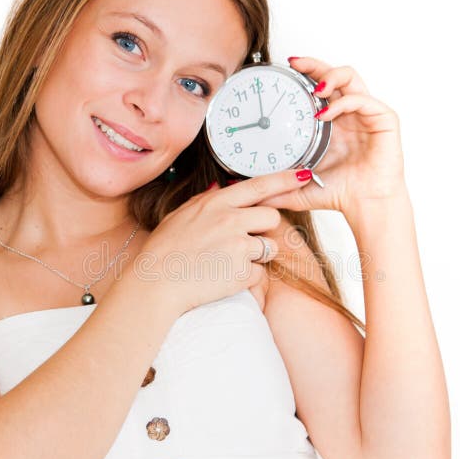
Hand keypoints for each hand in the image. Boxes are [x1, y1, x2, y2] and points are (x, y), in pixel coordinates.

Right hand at [138, 168, 313, 314]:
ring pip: (270, 248)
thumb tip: (216, 187)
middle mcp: (230, 220)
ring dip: (257, 257)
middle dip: (265, 231)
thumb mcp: (180, 215)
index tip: (304, 175)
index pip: (259, 186)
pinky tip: (224, 278)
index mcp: (216, 203)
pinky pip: (259, 274)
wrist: (155, 282)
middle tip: (244, 242)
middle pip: (272, 218)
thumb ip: (204, 200)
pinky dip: (247, 279)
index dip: (285, 180)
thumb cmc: (164, 250)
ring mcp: (237, 246)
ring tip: (228, 262)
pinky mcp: (241, 272)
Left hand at [258, 56, 406, 216]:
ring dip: (331, 76)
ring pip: (351, 77)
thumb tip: (244, 188)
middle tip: (295, 64)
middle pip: (334, 73)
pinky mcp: (384, 119)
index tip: (285, 68)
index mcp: (333, 121)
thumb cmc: (340, 193)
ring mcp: (367, 114)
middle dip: (314, 65)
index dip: (305, 72)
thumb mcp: (299, 186)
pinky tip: (325, 115)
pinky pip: (363, 100)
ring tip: (314, 89)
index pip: (319, 85)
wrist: (366, 206)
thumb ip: (275, 184)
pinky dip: (343, 102)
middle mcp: (350, 113)